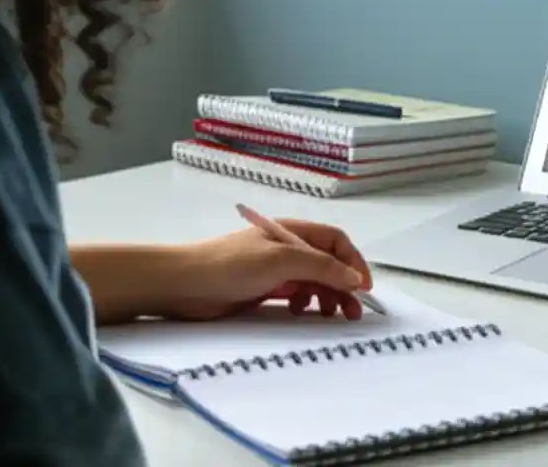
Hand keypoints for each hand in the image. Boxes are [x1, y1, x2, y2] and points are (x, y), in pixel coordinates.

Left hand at [161, 219, 373, 321]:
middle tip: (351, 312)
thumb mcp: (282, 261)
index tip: (363, 288)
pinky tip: (301, 311)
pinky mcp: (264, 289)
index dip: (354, 262)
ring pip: (314, 280)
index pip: (336, 242)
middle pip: (328, 263)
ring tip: (329, 315)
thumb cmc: (231, 265)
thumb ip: (322, 267)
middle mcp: (288, 247)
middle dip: (343, 285)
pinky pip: (297, 294)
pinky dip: (306, 303)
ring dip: (327, 296)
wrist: (183, 284)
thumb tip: (356, 278)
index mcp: (294, 232)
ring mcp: (276, 269)